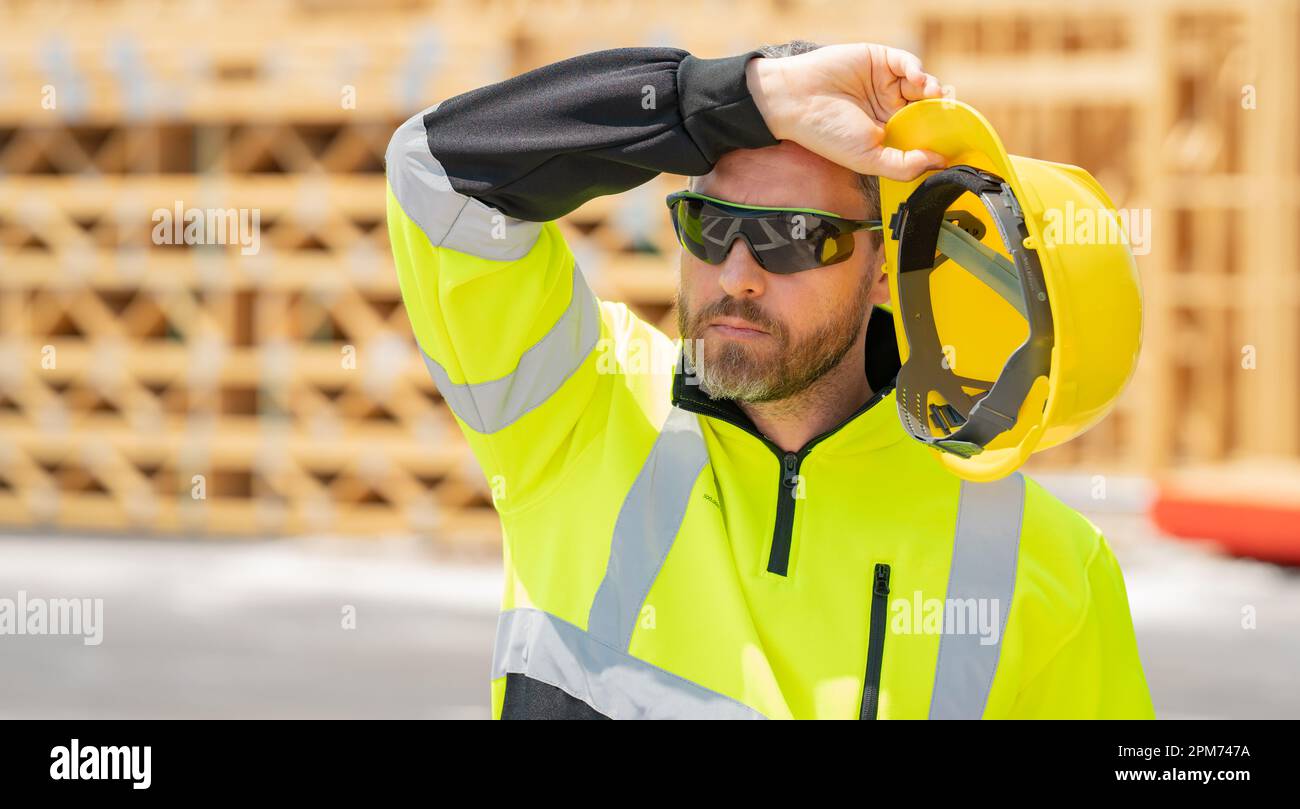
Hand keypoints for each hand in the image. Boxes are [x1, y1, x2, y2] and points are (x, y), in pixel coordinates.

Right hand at [746, 43, 945, 180]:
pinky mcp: (880, 59)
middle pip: (927, 107)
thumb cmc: (827, 133)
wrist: (797, 100)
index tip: (953, 139)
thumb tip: (939, 163)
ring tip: (933, 94)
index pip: (921, 133)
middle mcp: (888, 108)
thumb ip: (903, 165)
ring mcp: (884, 83)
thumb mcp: (868, 159)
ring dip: (932, 89)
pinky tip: (917, 79)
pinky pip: (908, 62)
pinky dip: (918, 69)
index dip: (938, 135)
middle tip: (950, 113)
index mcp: (886, 134)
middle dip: (941, 110)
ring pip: (922, 84)